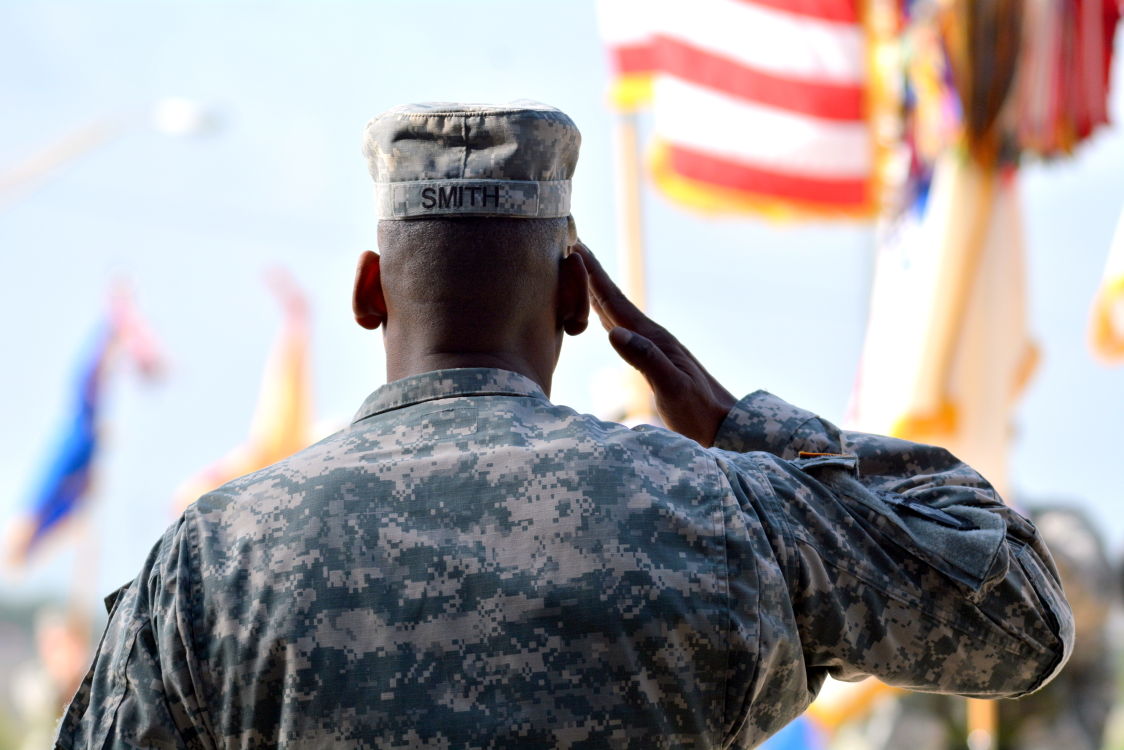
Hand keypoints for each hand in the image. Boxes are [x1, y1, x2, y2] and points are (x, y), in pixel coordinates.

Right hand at [573, 242, 736, 446]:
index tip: (576, 246)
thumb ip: (645, 359)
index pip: (615, 300)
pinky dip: (604, 314)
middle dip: (591, 273)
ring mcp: (651, 346)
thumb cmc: (698, 412)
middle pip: (614, 298)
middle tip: (570, 244)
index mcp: (653, 338)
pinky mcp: (651, 359)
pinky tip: (599, 314)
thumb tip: (614, 333)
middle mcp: (651, 336)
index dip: (594, 274)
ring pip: (616, 311)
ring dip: (596, 290)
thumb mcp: (672, 387)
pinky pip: (620, 327)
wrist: (723, 426)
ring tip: (579, 272)